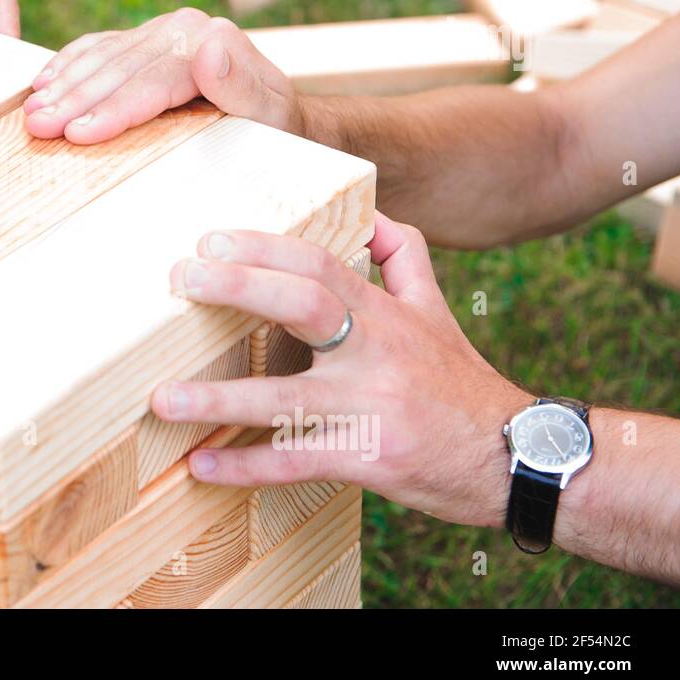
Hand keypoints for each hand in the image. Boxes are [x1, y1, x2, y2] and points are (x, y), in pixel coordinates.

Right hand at [23, 7, 301, 143]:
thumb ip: (243, 86)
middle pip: (118, 69)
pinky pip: (99, 47)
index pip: (149, 81)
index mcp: (208, 41)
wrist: (284, 115)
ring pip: (102, 57)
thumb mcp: (274, 117)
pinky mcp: (146, 40)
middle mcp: (182, 28)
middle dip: (74, 100)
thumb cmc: (278, 127)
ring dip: (62, 85)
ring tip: (30, 112)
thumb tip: (208, 47)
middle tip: (37, 127)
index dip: (111, 108)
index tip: (77, 133)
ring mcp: (161, 31)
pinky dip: (68, 63)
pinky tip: (42, 82)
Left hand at [151, 213, 530, 528]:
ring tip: (162, 398)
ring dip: (217, 399)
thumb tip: (372, 213)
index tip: (210, 240)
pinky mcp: (368, 460)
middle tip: (179, 279)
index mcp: (386, 313)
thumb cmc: (460, 382)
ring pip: (285, 398)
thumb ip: (405, 258)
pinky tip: (201, 465)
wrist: (518, 458)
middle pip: (303, 305)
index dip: (264, 247)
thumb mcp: (437, 311)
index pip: (320, 263)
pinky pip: (295, 462)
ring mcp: (371, 408)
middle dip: (237, 288)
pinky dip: (245, 467)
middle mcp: (377, 353)